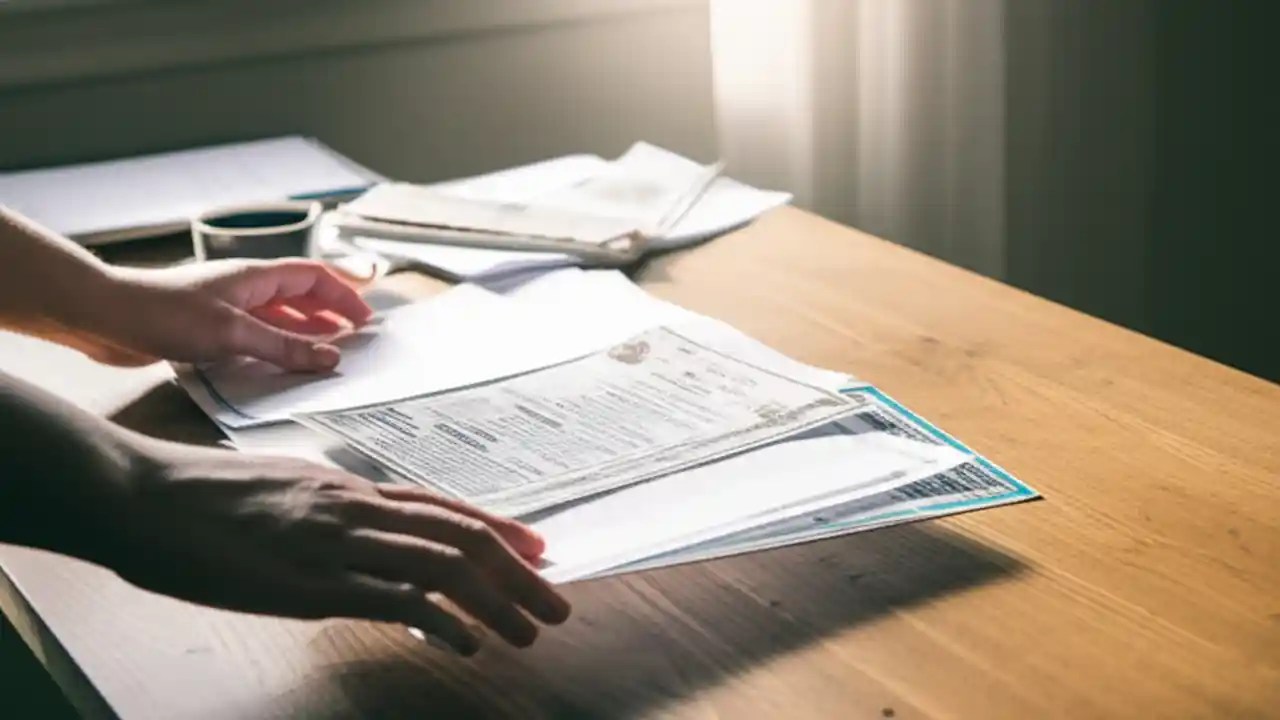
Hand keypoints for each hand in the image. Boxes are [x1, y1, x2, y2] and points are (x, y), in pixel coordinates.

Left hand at [66, 258, 373, 370]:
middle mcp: (244, 289)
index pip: (313, 277)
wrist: (105, 317)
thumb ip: (284, 347)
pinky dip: (273, 349)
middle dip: (328, 315)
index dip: (343, 295)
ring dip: (302, 334)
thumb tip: (330, 357)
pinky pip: (253, 337)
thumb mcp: (233, 333)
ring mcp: (225, 308)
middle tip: (352, 340)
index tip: (365, 320)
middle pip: (298, 296)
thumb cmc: (165, 313)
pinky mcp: (206, 330)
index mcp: (255, 276)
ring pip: (277, 318)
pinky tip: (278, 367)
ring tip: (324, 355)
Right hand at [100, 438, 569, 654]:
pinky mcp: (313, 583)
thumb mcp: (283, 487)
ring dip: (497, 600)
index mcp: (350, 487)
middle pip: (461, 536)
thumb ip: (330, 506)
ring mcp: (339, 544)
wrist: (142, 495)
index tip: (538, 550)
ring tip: (530, 630)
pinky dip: (444, 619)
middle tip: (556, 601)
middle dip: (518, 572)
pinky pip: (397, 597)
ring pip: (444, 564)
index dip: (499, 528)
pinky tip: (468, 642)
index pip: (444, 506)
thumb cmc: (202, 496)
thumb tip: (362, 524)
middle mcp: (357, 509)